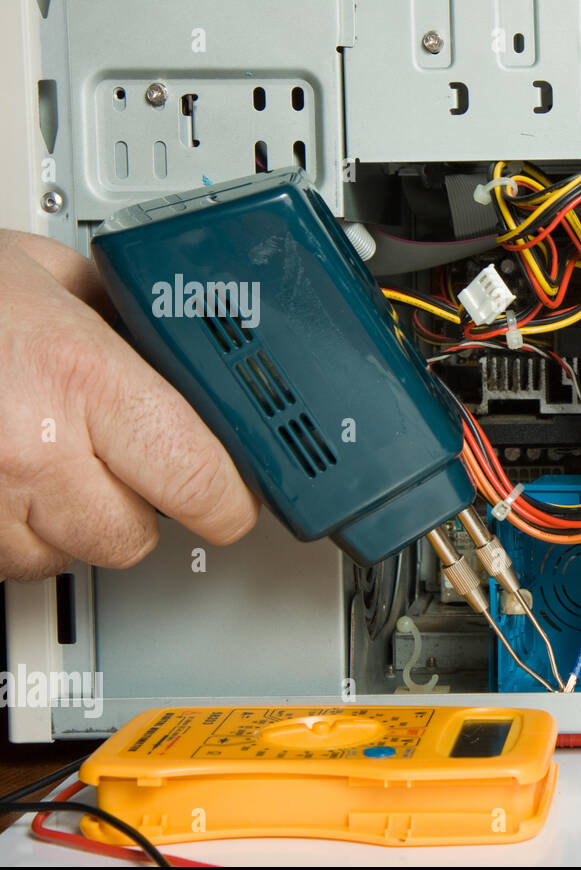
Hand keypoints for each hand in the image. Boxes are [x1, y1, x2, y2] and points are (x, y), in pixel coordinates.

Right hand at [0, 230, 257, 580]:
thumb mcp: (44, 272)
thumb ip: (124, 318)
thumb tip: (186, 347)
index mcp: (81, 378)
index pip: (203, 481)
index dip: (229, 499)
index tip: (236, 498)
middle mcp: (31, 448)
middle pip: (138, 535)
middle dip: (143, 504)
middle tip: (127, 460)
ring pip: (72, 556)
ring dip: (75, 522)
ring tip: (47, 456)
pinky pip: (8, 565)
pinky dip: (16, 534)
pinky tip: (4, 479)